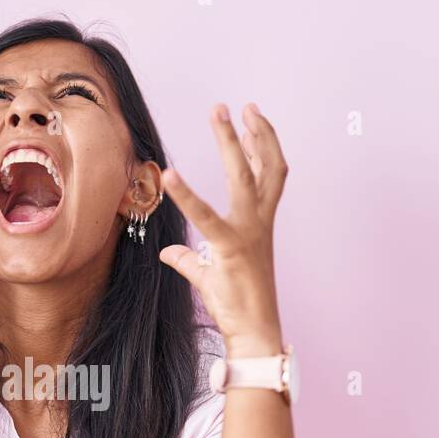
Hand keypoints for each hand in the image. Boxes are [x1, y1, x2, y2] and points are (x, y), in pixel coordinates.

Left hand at [158, 103, 287, 357]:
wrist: (253, 332)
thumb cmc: (236, 306)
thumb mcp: (208, 276)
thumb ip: (189, 259)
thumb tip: (169, 251)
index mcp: (259, 225)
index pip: (269, 176)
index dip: (262, 146)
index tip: (251, 122)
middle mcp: (259, 223)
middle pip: (263, 167)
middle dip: (252, 132)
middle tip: (237, 105)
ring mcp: (248, 233)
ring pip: (246, 178)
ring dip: (232, 143)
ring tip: (221, 113)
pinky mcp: (231, 248)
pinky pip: (206, 216)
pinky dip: (186, 195)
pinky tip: (170, 173)